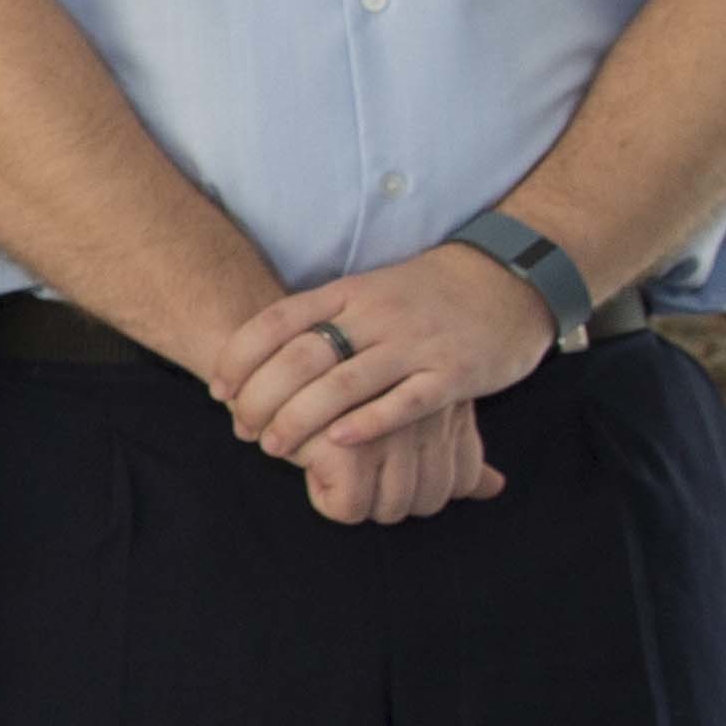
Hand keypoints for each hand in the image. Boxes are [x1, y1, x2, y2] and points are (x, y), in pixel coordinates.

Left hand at [219, 244, 556, 464]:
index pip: (278, 321)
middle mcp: (378, 314)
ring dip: (301, 418)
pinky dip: (368, 422)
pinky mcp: (454, 372)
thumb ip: (320, 320)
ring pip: (344, 383)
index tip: (217, 389)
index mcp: (349, 292)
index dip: (240, 357)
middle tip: (243, 427)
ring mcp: (416, 342)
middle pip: (302, 357)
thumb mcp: (365, 294)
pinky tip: (337, 443)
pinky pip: (405, 401)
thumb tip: (258, 359)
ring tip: (274, 446)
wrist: (507, 279)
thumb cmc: (422, 296)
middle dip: (263, 397)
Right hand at [298, 393, 504, 525]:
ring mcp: (388, 432)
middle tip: (351, 471)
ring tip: (327, 464)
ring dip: (355, 498)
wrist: (276, 345)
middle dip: (389, 500)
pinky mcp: (344, 447)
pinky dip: (324, 497)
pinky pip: (348, 508)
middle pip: (428, 502)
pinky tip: (305, 461)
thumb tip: (496, 488)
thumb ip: (459, 447)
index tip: (385, 469)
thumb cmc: (349, 381)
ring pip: (389, 509)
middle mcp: (427, 418)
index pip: (460, 481)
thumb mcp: (417, 407)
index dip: (424, 491)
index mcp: (447, 402)